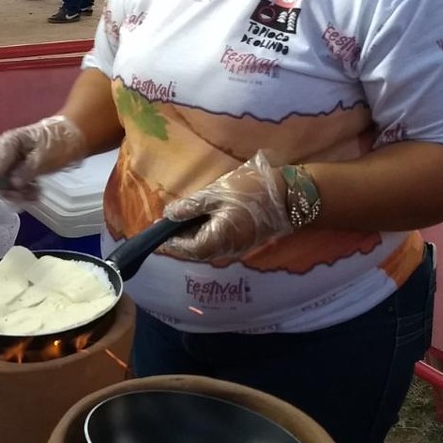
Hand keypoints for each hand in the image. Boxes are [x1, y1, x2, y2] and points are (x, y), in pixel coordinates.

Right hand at [0, 116, 88, 202]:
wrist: (72, 138)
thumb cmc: (58, 142)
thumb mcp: (44, 156)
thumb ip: (26, 170)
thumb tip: (12, 183)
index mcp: (6, 144)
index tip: (8, 193)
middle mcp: (3, 154)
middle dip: (9, 191)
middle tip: (25, 195)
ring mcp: (9, 164)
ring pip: (4, 187)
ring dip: (19, 194)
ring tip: (34, 194)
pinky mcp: (17, 173)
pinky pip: (14, 187)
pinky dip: (24, 193)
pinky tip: (35, 193)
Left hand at [160, 151, 292, 263]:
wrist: (290, 196)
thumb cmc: (251, 191)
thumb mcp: (216, 194)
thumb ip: (190, 207)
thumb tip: (167, 216)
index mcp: (215, 241)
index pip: (183, 248)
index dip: (166, 241)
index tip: (153, 232)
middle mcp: (224, 251)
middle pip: (194, 250)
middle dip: (177, 238)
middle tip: (163, 223)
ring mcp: (235, 248)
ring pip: (206, 246)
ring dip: (191, 235)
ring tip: (179, 219)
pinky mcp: (242, 242)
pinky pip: (217, 241)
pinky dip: (204, 232)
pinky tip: (200, 218)